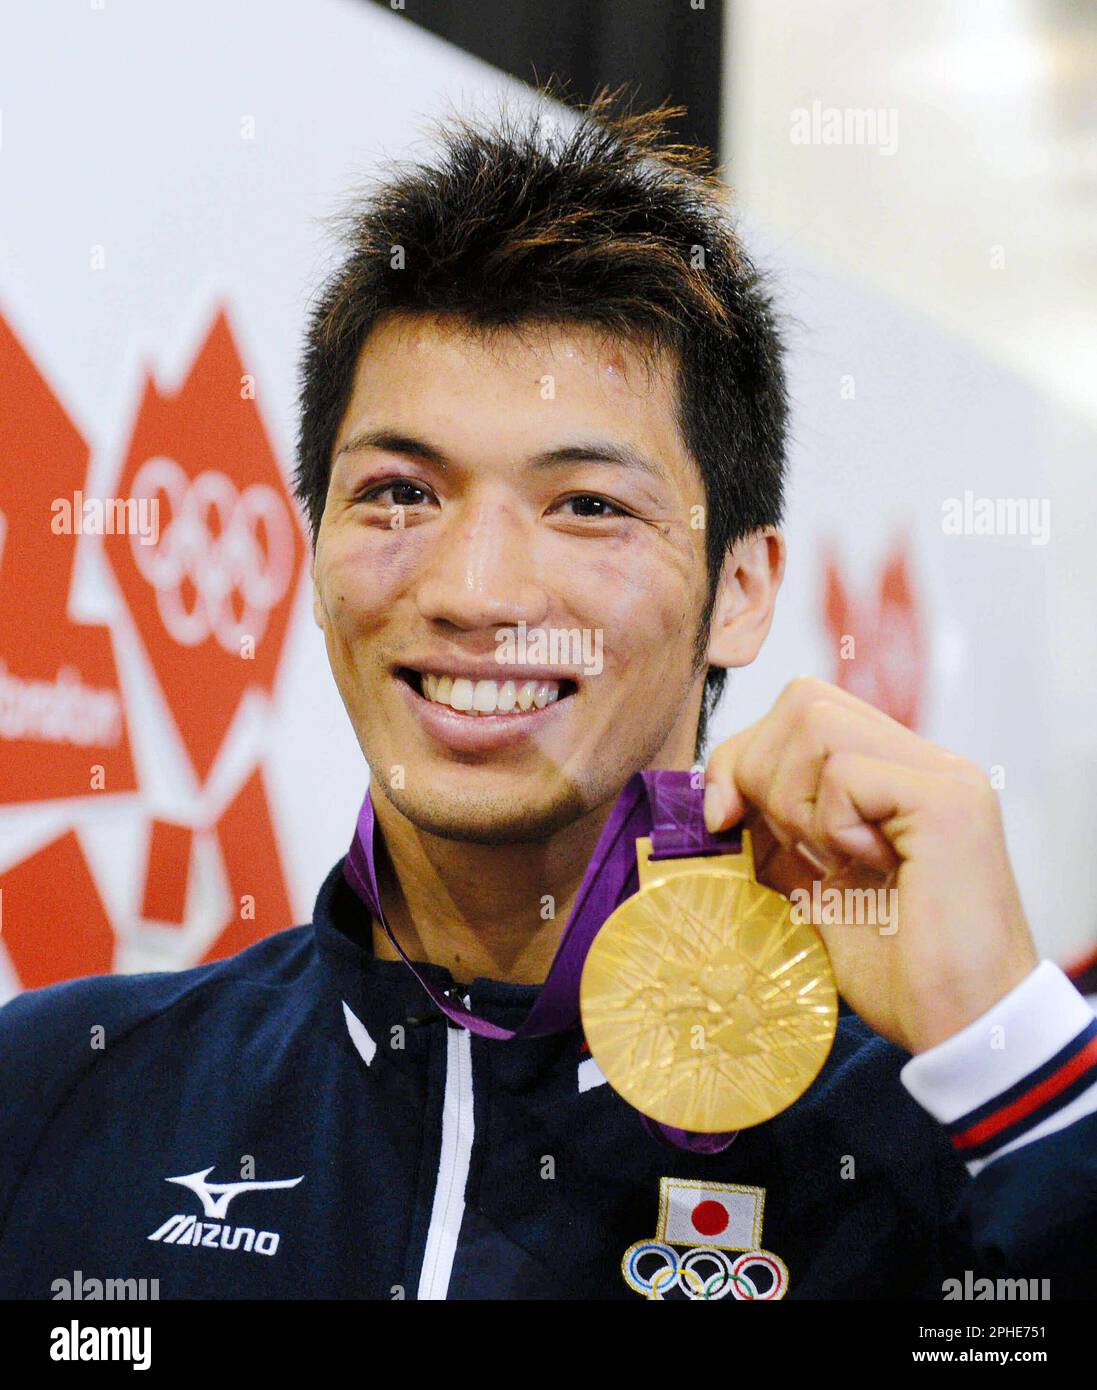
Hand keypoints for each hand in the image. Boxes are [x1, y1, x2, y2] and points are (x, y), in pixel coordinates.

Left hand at [703, 677, 1037, 1053]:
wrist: (963, 1027)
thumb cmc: (897, 969)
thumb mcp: (811, 887)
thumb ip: (776, 834)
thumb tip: (716, 799)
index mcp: (894, 775)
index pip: (800, 711)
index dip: (743, 756)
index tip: (723, 822)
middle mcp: (924, 761)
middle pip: (803, 700)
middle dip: (760, 770)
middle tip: (787, 847)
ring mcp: (942, 775)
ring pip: (818, 723)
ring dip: (796, 799)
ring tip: (832, 859)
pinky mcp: (948, 802)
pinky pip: (848, 772)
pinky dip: (832, 823)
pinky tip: (866, 867)